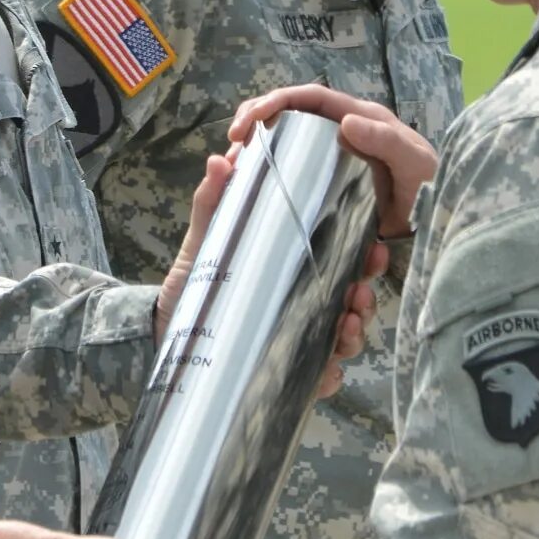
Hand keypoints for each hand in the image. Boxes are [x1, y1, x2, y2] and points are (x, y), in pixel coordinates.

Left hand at [156, 151, 377, 400]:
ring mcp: (297, 341)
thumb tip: (221, 159)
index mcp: (296, 272)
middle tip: (361, 292)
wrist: (163, 328)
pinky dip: (326, 377)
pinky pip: (316, 379)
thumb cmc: (195, 283)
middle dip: (366, 298)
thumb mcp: (204, 242)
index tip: (375, 246)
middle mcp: (304, 307)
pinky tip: (328, 373)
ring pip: (342, 340)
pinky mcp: (282, 374)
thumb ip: (213, 203)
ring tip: (348, 326)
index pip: (342, 263)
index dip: (365, 256)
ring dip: (354, 334)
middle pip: (351, 303)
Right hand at [231, 86, 437, 238]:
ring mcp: (334, 154)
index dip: (275, 101)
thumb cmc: (430, 185)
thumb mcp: (414, 162)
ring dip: (256, 146)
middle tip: (231, 144)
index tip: (248, 121)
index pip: (309, 97)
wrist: (439, 216)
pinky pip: (292, 166)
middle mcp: (342, 129)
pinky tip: (251, 185)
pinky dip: (268, 170)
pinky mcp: (329, 179)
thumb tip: (345, 121)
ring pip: (285, 138)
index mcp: (360, 117)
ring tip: (232, 165)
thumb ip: (386, 141)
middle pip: (289, 112)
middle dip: (254, 119)